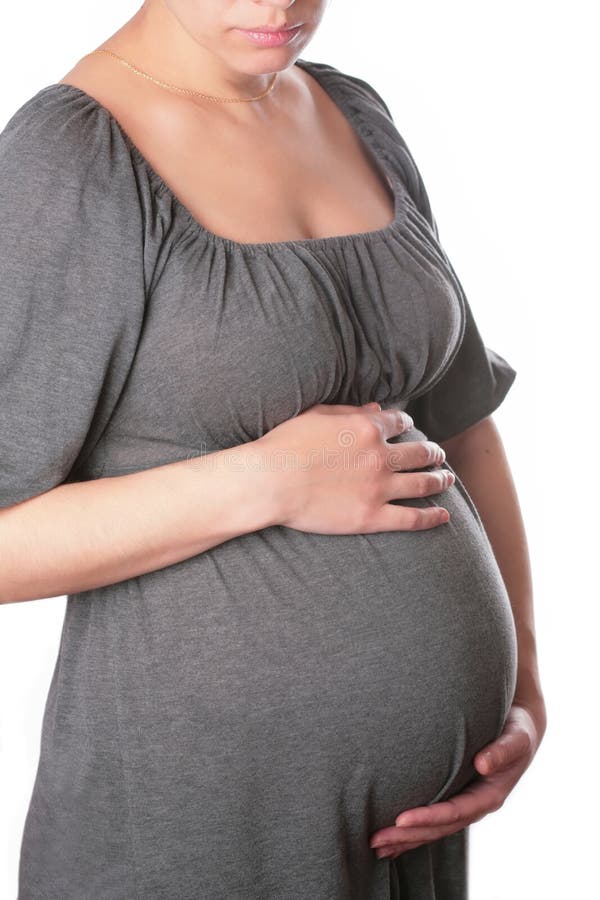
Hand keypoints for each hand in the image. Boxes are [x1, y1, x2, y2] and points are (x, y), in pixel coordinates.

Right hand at [256, 401, 454, 534]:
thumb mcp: (316, 414)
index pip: (400, 423)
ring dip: (440, 479)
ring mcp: (379, 488)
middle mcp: (380, 456)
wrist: (270, 481)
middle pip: (420, 452)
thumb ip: (350, 410)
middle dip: (433, 453)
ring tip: (448, 479)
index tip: (410, 429)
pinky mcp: (372, 516)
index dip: (408, 425)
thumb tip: (376, 408)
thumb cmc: (285, 444)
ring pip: (423, 483)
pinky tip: (443, 516)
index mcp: (367, 427)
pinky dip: (431, 517)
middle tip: (439, 455)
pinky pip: (411, 518)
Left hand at [369, 699, 546, 858]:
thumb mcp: (516, 737)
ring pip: (433, 828)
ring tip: (375, 846)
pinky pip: (433, 819)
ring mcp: (465, 804)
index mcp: (490, 796)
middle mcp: (475, 805)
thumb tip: (482, 764)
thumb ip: (502, 751)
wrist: (520, 729)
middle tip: (375, 840)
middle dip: (408, 835)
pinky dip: (413, 830)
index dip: (428, 818)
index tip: (400, 820)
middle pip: (439, 827)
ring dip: (405, 838)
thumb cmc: (516, 730)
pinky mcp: (456, 797)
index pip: (454, 812)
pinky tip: (392, 839)